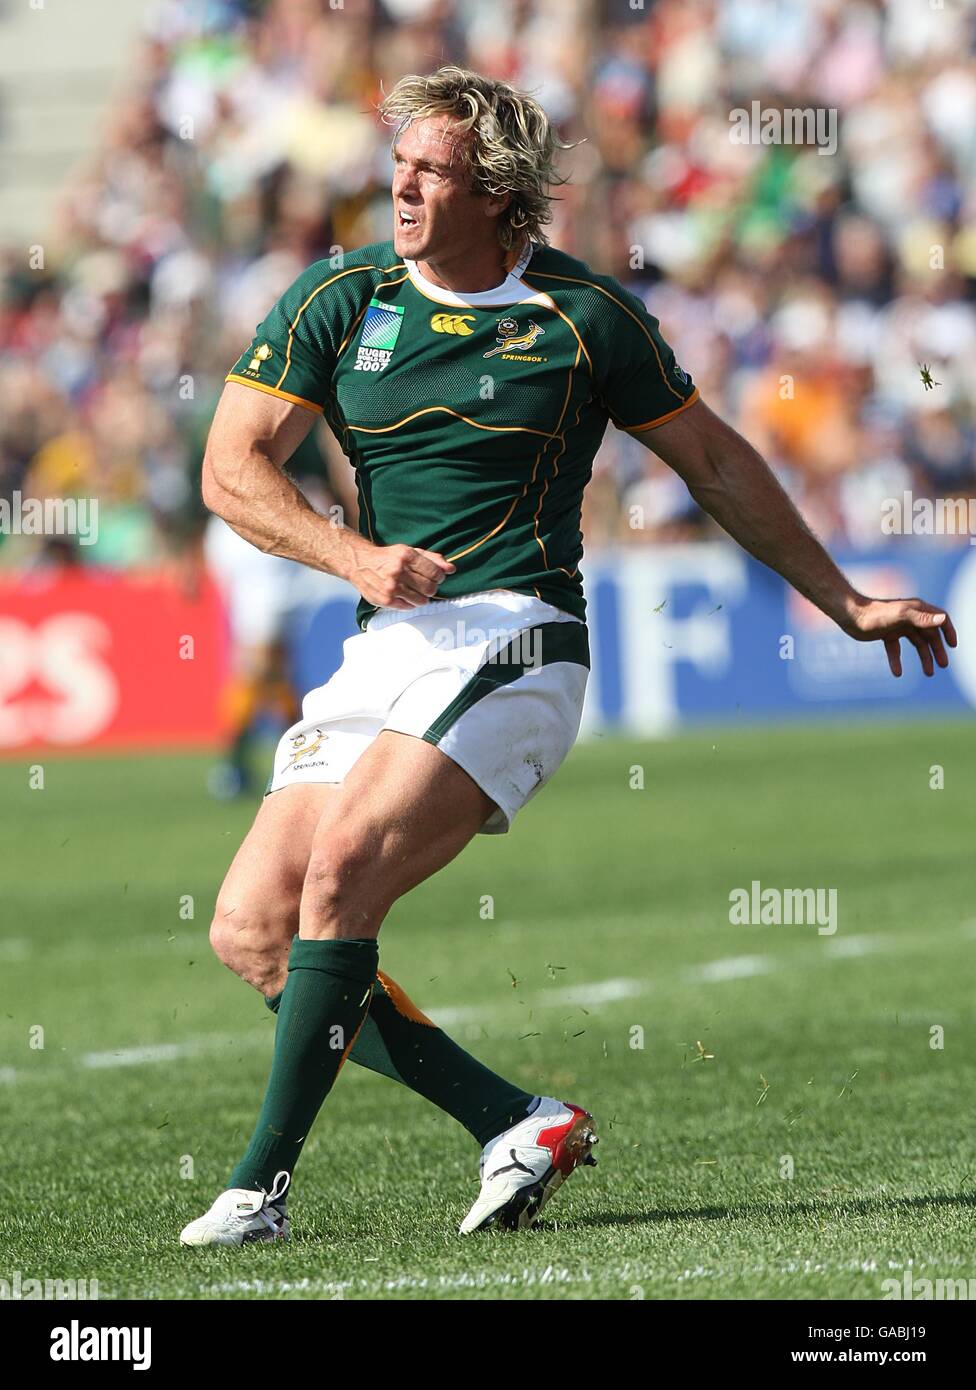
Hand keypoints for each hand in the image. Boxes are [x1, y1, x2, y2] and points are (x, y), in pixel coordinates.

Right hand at [347, 540, 454, 609]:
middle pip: (430, 588)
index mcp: (406, 555)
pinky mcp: (386, 600)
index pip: (435, 572)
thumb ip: (433, 559)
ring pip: (421, 600)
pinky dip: (410, 603)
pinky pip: (409, 607)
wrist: (360, 564)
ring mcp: (391, 587)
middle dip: (432, 588)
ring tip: (415, 591)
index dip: (439, 576)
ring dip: (422, 597)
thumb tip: (451, 569)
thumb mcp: (410, 552)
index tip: (436, 577)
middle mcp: (398, 570)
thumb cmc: (389, 558)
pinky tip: (405, 595)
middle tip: (426, 585)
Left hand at [842, 596, 956, 677]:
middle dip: (937, 650)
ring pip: (916, 643)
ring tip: (929, 673)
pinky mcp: (886, 635)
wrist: (850, 615)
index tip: (952, 646)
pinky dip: (897, 661)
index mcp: (917, 610)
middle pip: (929, 635)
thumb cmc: (875, 613)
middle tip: (942, 666)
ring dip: (923, 657)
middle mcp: (910, 617)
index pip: (940, 619)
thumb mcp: (900, 616)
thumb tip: (943, 619)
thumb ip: (922, 618)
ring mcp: (898, 626)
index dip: (948, 631)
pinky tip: (897, 673)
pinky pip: (896, 650)